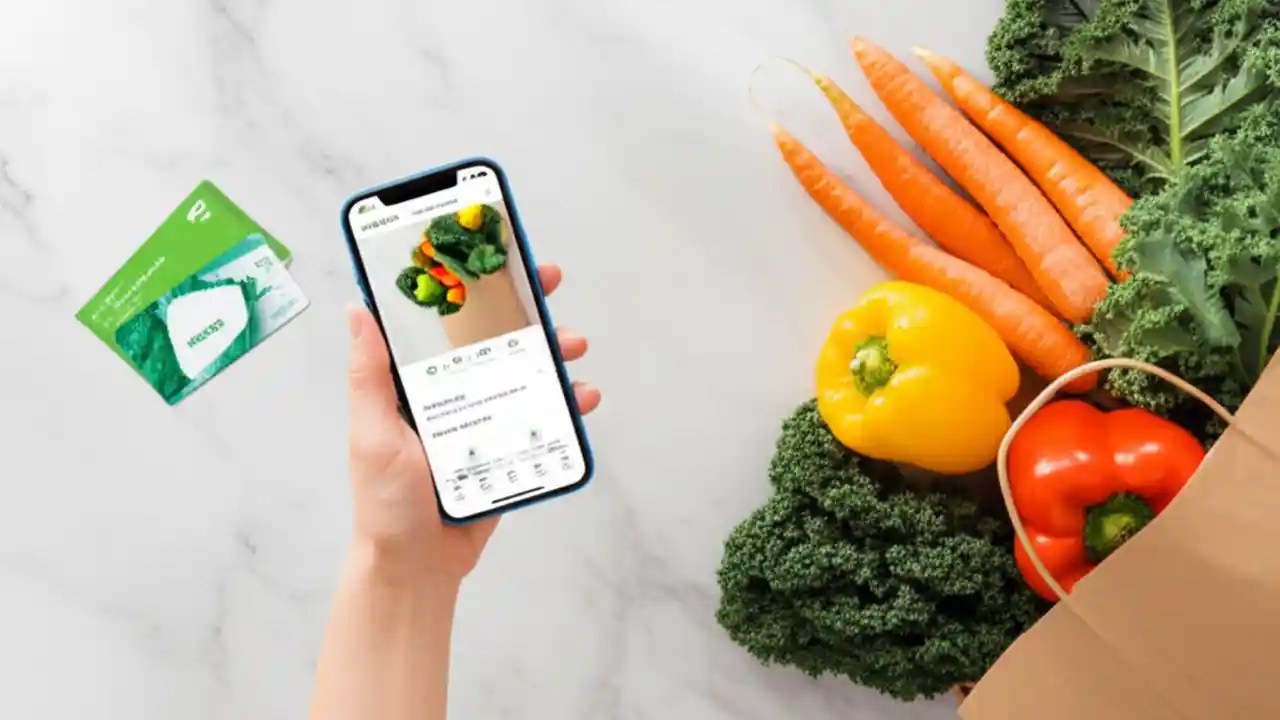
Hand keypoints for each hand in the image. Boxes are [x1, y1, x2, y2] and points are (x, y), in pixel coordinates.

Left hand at [345, 264, 599, 581]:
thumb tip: (358, 308)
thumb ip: (369, 375)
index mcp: (414, 383)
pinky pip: (543, 416)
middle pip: (492, 338)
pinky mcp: (509, 448)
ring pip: (524, 372)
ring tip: (573, 342)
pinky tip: (584, 396)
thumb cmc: (385, 504)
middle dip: (522, 308)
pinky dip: (568, 403)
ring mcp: (483, 420)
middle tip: (549, 283)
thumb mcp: (372, 434)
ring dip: (552, 352)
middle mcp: (451, 394)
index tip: (491, 256)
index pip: (442, 322)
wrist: (418, 568)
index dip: (466, 286)